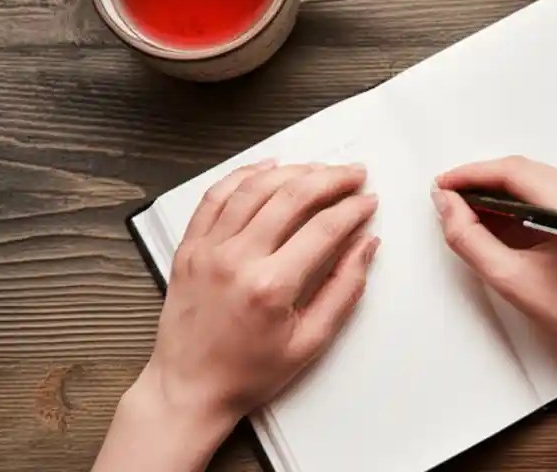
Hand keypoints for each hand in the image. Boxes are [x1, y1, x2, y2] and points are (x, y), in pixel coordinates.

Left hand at [111, 161, 380, 468]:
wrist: (189, 388)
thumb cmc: (247, 373)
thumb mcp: (310, 342)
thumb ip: (343, 290)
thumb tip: (366, 246)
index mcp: (270, 287)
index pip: (324, 229)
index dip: (353, 210)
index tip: (368, 202)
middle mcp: (236, 260)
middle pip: (292, 197)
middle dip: (330, 179)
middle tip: (353, 174)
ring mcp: (208, 249)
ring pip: (255, 188)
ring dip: (292, 171)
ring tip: (318, 168)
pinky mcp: (189, 247)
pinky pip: (216, 196)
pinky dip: (243, 175)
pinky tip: (267, 168)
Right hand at [433, 156, 556, 371]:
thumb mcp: (510, 279)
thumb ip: (469, 238)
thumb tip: (447, 203)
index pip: (516, 173)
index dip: (473, 175)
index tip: (444, 185)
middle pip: (526, 172)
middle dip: (484, 182)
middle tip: (450, 199)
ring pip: (537, 179)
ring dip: (501, 191)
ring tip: (469, 211)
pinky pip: (551, 192)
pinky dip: (520, 201)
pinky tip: (498, 219)